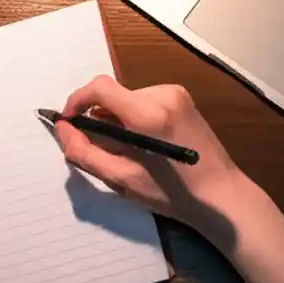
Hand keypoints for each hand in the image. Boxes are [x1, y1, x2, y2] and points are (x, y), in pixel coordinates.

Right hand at [53, 75, 254, 242]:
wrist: (221, 195)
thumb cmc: (172, 193)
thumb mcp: (122, 179)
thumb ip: (85, 153)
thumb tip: (62, 129)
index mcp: (147, 114)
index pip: (100, 87)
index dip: (77, 100)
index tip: (69, 122)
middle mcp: (162, 94)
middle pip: (113, 95)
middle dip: (100, 119)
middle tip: (102, 150)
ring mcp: (175, 93)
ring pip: (128, 98)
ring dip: (118, 120)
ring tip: (129, 152)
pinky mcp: (182, 98)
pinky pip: (145, 100)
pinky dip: (135, 117)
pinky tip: (146, 144)